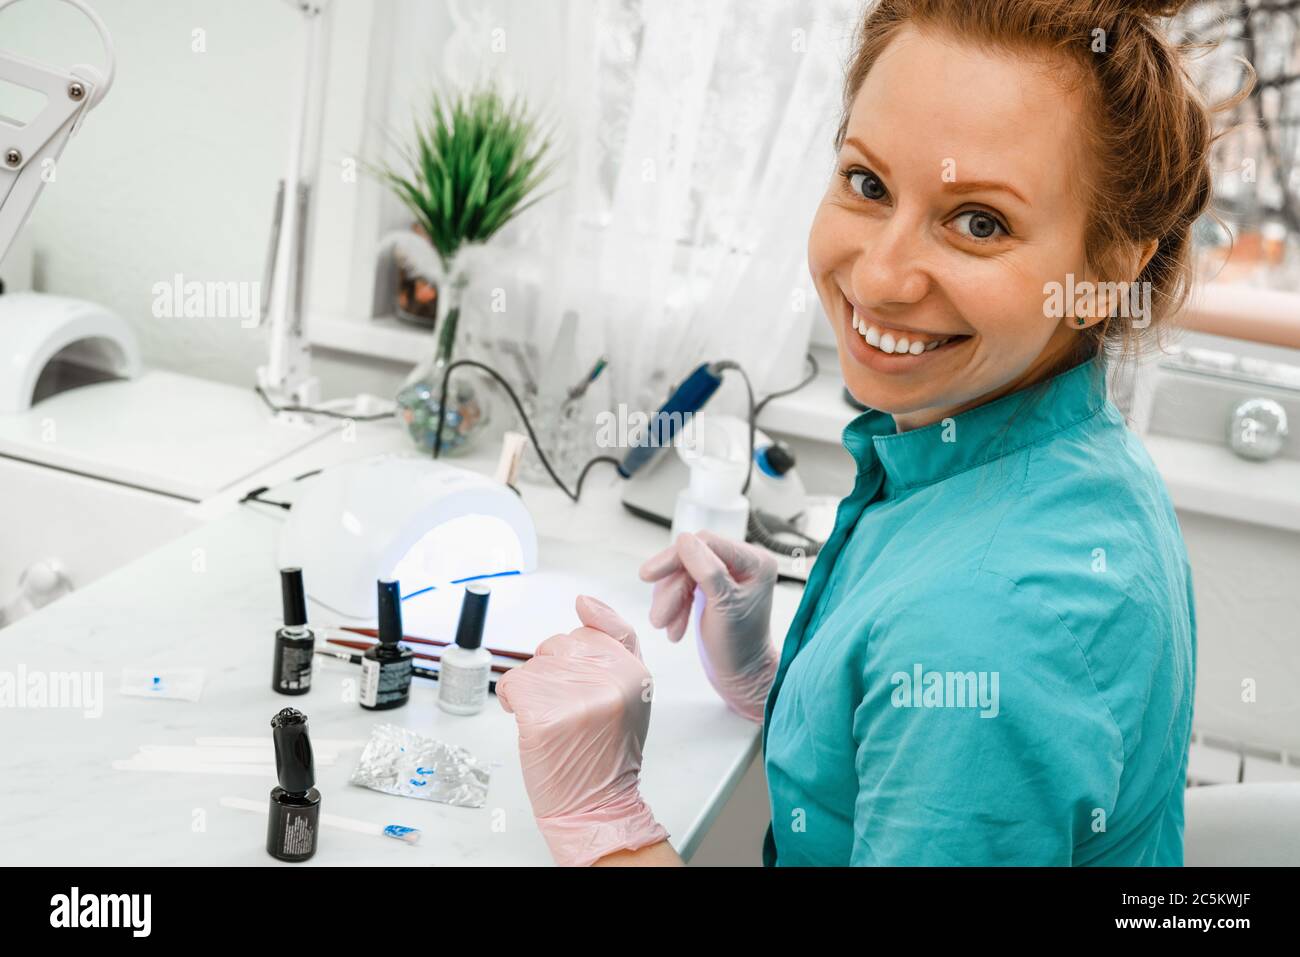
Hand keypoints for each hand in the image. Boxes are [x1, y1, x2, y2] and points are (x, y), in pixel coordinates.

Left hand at [497, 594, 668, 866]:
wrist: (597, 804)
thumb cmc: (609, 752)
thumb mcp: (631, 692)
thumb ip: (615, 643)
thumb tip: (584, 600)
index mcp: (632, 670)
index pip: (592, 631)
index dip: (577, 659)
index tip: (578, 684)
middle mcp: (606, 678)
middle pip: (558, 645)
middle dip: (553, 673)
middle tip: (569, 710)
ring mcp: (573, 695)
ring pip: (532, 665)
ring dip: (533, 691)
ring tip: (554, 721)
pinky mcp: (541, 714)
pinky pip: (511, 685)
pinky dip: (512, 702)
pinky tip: (531, 723)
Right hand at [638, 530, 778, 722]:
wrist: (742, 675)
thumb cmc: (740, 647)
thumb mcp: (724, 606)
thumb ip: (707, 571)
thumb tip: (684, 539)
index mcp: (755, 562)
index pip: (708, 543)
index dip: (675, 557)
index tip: (648, 574)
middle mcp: (744, 563)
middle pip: (693, 558)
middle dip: (672, 588)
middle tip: (658, 616)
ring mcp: (728, 574)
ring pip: (684, 573)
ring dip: (670, 599)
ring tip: (665, 626)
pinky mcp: (713, 586)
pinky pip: (684, 584)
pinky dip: (674, 605)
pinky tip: (674, 627)